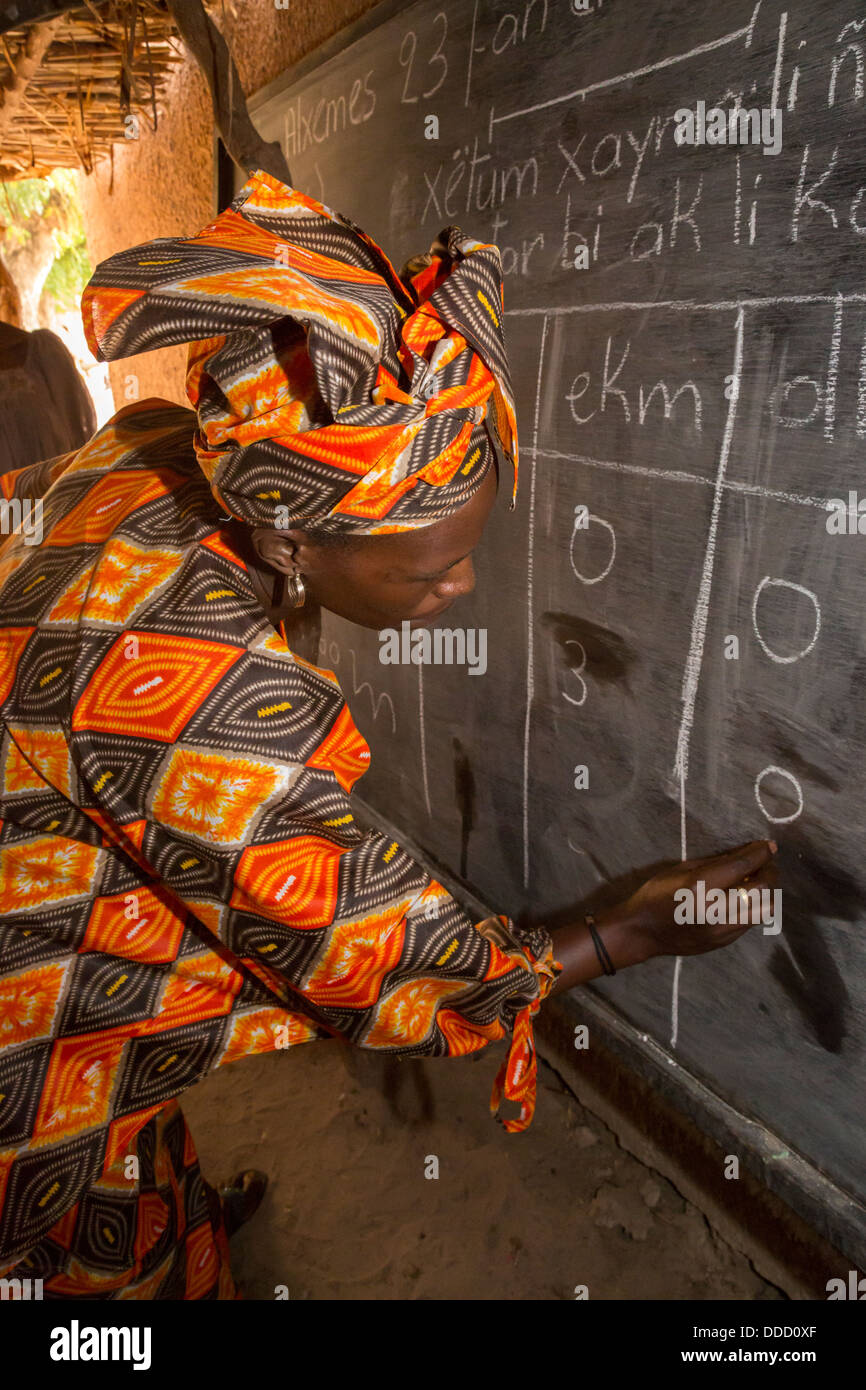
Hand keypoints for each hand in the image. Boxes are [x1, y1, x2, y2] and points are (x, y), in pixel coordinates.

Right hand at [612, 839, 778, 961]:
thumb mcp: (681, 870)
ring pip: (764, 910)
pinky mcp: (724, 942)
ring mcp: (721, 930)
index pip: (742, 866)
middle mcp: (715, 910)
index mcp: (700, 887)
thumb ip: (716, 863)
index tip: (769, 846)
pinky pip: (751, 921)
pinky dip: (755, 906)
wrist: (641, 932)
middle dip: (770, 872)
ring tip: (759, 881)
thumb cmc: (655, 895)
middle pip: (762, 890)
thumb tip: (745, 854)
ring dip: (768, 893)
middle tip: (767, 863)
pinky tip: (746, 898)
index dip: (760, 854)